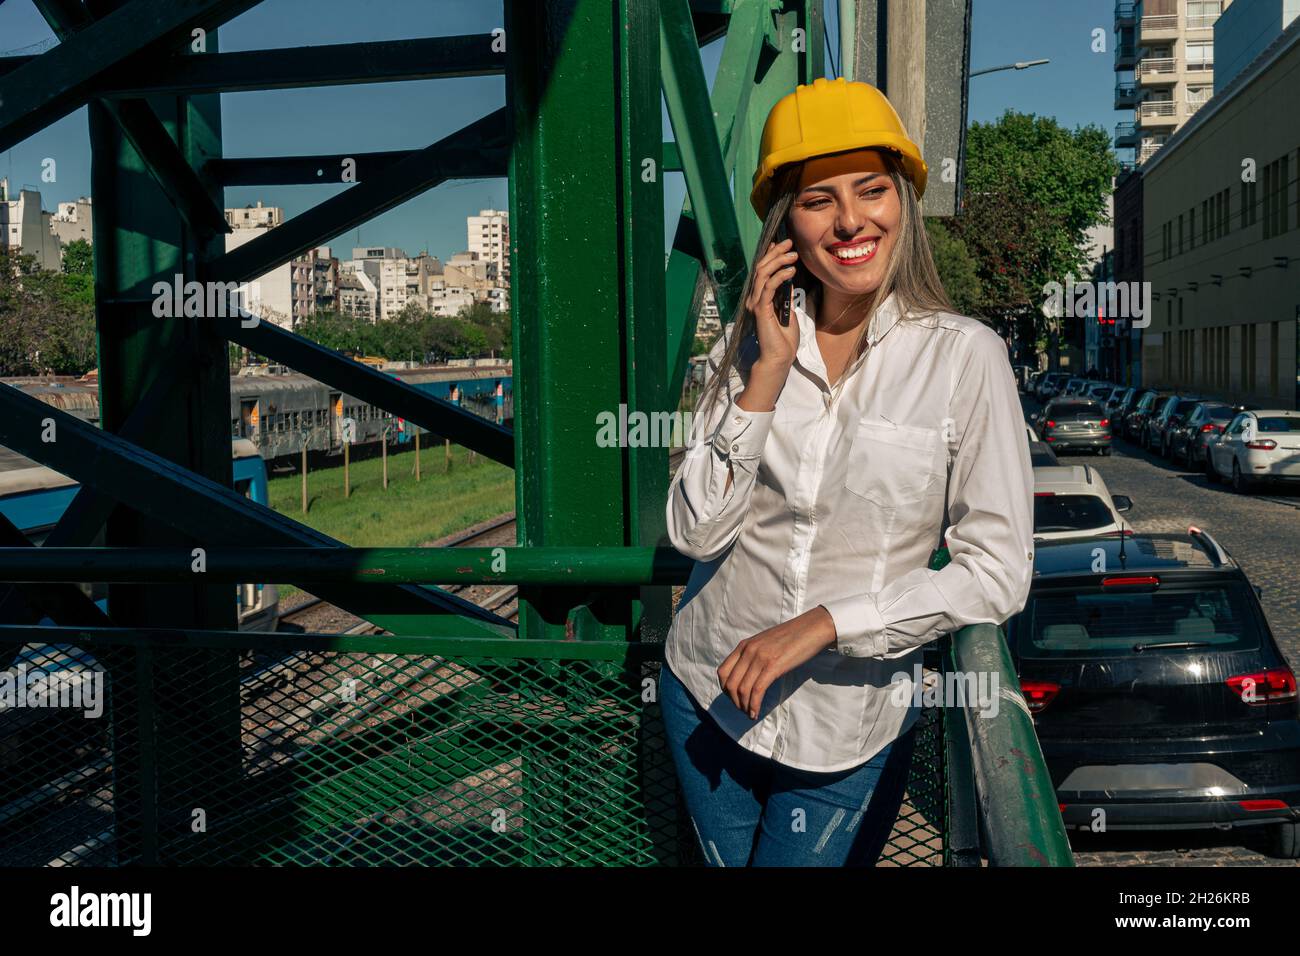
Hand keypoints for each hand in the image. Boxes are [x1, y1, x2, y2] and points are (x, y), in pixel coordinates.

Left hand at [717, 605, 837, 719]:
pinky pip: (757, 690)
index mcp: (744, 645)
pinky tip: (756, 712)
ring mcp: (760, 658)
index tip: (734, 699)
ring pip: (742, 689)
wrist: (813, 628)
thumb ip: (753, 655)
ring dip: (744, 706)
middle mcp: (748, 650)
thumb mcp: (765, 643)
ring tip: (750, 714)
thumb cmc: (792, 637)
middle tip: (743, 710)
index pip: (722, 671)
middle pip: (730, 683)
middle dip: (734, 701)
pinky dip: (754, 705)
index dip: (725, 689)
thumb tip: (747, 676)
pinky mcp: (773, 666)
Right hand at [745, 237, 800, 371]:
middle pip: (761, 268)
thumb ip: (785, 298)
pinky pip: (768, 287)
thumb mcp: (788, 313)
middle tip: (789, 242)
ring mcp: (756, 304)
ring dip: (778, 261)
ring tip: (793, 255)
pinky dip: (780, 276)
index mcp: (760, 299)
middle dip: (775, 253)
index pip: (763, 271)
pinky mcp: (760, 309)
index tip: (783, 244)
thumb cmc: (784, 340)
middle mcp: (754, 299)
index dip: (771, 255)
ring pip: (763, 274)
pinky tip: (791, 271)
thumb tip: (788, 283)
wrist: (779, 358)